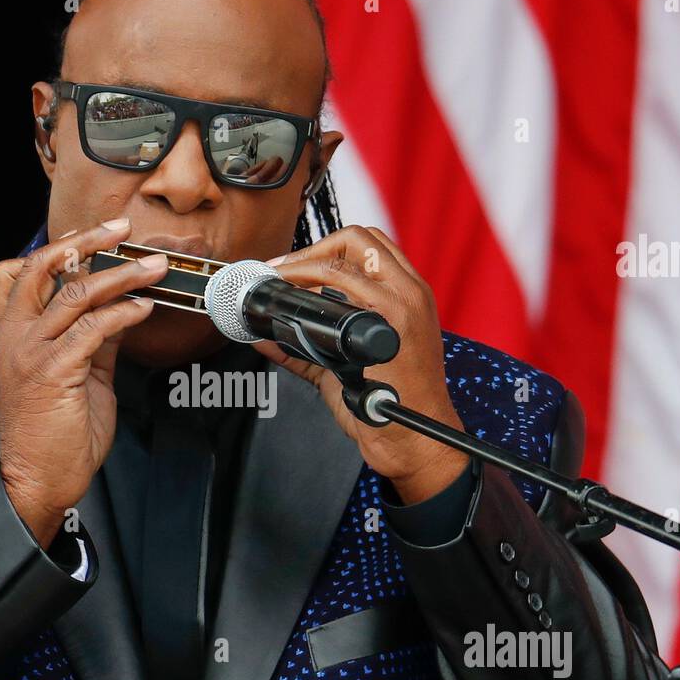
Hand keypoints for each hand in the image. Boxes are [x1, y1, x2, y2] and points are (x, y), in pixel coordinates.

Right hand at [0, 219, 167, 546]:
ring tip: (154, 268)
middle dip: (85, 241)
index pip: (18, 273)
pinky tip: (145, 309)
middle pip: (42, 267)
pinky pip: (95, 329)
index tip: (90, 235)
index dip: (55, 247)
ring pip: (76, 294)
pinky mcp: (54, 371)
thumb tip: (120, 311)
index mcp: (10, 335)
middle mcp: (14, 337)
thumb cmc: (53, 436)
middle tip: (121, 229)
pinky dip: (124, 313)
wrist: (38, 480)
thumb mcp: (76, 377)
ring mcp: (30, 352)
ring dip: (122, 276)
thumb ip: (93, 342)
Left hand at [252, 225, 469, 504]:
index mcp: (407, 297)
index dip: (324, 247)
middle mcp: (411, 293)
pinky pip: (347, 287)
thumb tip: (264, 337)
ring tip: (278, 281)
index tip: (290, 266)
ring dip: (306, 262)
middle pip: (361, 238)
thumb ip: (304, 350)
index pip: (369, 245)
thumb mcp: (344, 369)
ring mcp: (406, 306)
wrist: (415, 442)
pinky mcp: (394, 325)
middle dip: (312, 248)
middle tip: (280, 271)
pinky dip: (312, 286)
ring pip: (353, 254)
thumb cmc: (388, 408)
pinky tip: (293, 304)